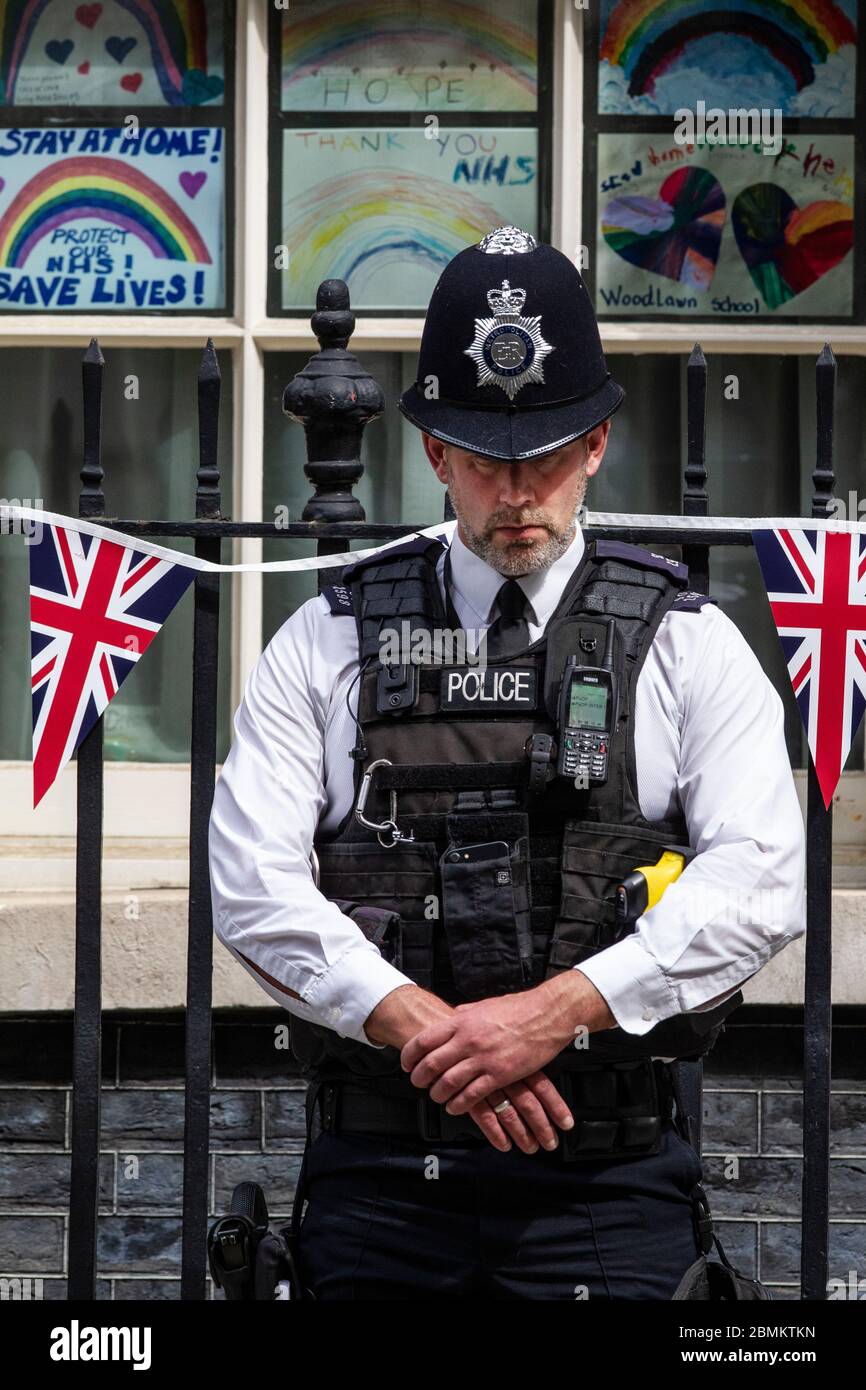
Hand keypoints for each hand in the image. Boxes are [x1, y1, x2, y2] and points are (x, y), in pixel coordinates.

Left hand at [364, 984, 569, 1153]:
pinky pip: (471, 1095)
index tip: (406, 1064)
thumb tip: (449, 1019)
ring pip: (448, 1083)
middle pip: (431, 1065)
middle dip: (419, 1078)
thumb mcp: (482, 1006)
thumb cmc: (516, 1009)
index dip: (409, 1056)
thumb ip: (463, 1015)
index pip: (423, 1041)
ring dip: (437, 1094)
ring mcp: (483, 1059)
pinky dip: (459, 1104)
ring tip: (436, 1096)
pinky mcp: (499, 1074)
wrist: (546, 1014)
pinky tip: (456, 1106)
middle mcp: (468, 1040)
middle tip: (417, 1083)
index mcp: (461, 1021)